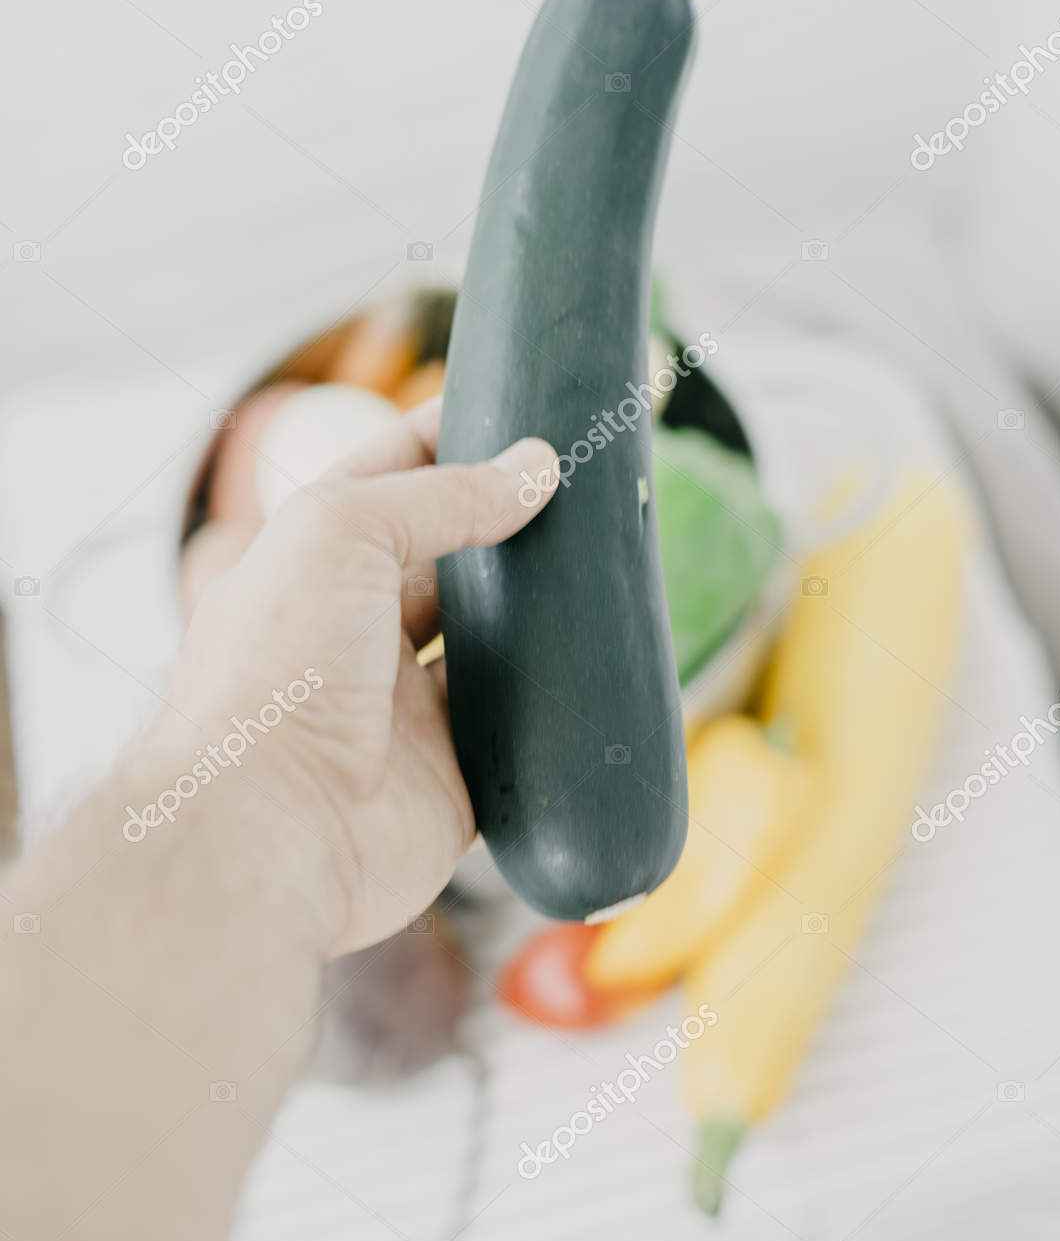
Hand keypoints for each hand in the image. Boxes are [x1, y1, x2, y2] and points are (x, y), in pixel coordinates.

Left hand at [163, 398, 556, 955]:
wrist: (268, 831)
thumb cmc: (275, 671)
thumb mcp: (341, 531)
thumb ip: (442, 494)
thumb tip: (536, 469)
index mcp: (316, 562)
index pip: (394, 476)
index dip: (455, 436)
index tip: (527, 409)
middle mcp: (359, 633)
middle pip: (454, 559)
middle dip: (513, 525)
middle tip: (590, 490)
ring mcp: (407, 711)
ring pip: (494, 647)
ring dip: (542, 615)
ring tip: (610, 566)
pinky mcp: (454, 783)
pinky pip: (520, 736)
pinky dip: (558, 708)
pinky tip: (603, 667)